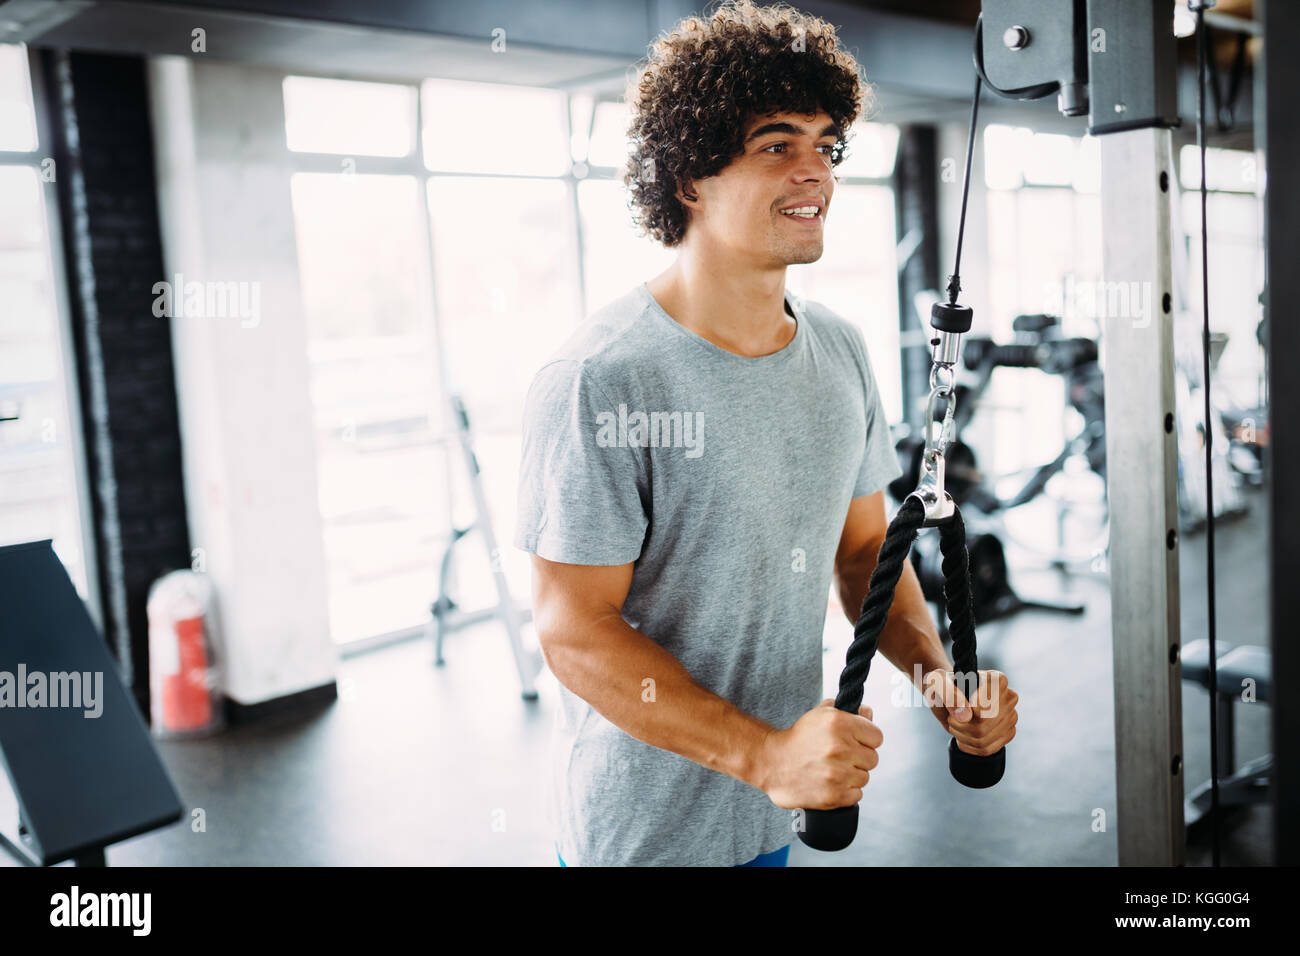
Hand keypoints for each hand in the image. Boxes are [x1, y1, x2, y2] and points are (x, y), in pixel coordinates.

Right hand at [756, 698, 882, 810]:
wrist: (772, 762)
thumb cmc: (798, 738)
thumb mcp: (820, 715)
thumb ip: (849, 712)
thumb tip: (869, 713)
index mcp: (839, 723)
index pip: (877, 737)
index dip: (866, 739)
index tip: (854, 741)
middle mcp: (840, 748)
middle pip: (873, 759)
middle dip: (858, 758)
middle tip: (839, 757)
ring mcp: (837, 773)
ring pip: (864, 778)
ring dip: (851, 775)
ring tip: (831, 770)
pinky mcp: (834, 795)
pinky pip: (857, 795)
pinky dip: (846, 792)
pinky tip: (830, 783)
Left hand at [921, 668, 1017, 756]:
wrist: (944, 698)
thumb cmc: (942, 685)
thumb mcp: (938, 683)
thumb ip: (949, 694)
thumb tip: (967, 716)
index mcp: (996, 680)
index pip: (991, 699)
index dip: (975, 706)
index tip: (966, 703)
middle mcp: (1007, 698)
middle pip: (986, 722)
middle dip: (962, 724)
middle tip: (952, 717)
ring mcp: (1008, 717)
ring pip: (985, 739)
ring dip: (962, 735)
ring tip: (956, 725)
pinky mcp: (1005, 733)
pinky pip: (988, 749)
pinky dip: (969, 747)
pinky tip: (963, 736)